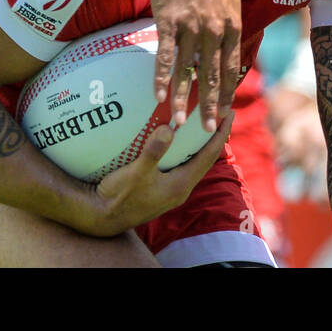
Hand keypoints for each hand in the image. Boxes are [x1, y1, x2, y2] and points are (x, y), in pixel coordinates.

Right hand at [88, 113, 233, 235]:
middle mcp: (180, 187)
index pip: (208, 155)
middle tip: (219, 113)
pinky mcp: (160, 188)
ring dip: (199, 143)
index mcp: (181, 184)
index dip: (220, 133)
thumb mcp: (136, 172)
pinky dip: (183, 150)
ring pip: (192, 162)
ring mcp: (170, 189)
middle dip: (214, 136)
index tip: (228, 113)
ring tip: (202, 124)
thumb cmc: (120, 196)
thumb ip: (153, 152)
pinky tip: (175, 140)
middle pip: (205, 158)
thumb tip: (169, 128)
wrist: (103, 218)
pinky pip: (179, 165)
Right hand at [149, 0, 241, 130]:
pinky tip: (158, 96)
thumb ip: (231, 29)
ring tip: (179, 122)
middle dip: (209, 106)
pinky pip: (165, 56)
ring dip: (183, 99)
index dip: (227, 93)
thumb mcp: (231, 2)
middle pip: (212, 76)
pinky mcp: (169, 23)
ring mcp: (191, 27)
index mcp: (232, 27)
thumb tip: (231, 55)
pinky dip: (161, 78)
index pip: (231, 68)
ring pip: (187, 71)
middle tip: (207, 130)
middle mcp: (214, 31)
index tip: (224, 114)